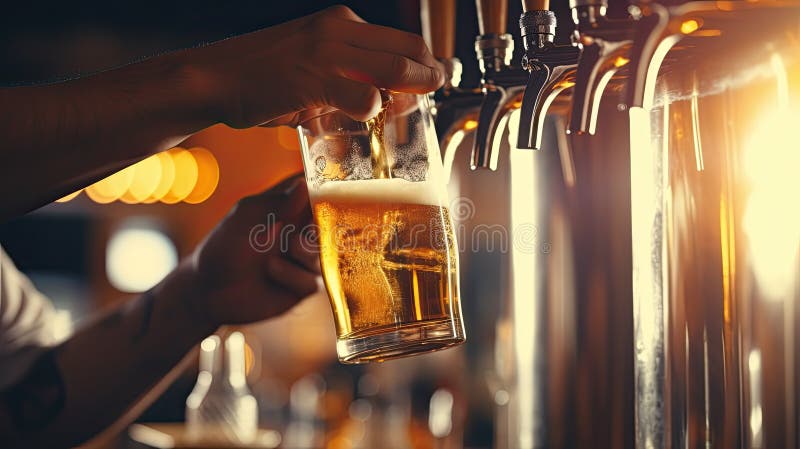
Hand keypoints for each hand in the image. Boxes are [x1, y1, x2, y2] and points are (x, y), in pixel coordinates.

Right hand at [181, 5, 444, 126]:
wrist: (212, 77)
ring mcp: (325, 54)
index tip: (430, 81)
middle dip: (430, 75)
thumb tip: (379, 104)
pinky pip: (361, 97)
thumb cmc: (259, 76)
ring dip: (412, 91)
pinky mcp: (311, 81)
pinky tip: (367, 117)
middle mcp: (337, 31)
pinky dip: (373, 111)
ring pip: (393, 69)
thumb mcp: (308, 64)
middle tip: (433, 93)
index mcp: (339, 23)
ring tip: (410, 108)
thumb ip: (343, 80)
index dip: (424, 62)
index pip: (400, 39)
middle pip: (408, 50)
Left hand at [182, 174, 321, 327]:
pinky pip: (314, 280)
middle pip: (335, 225)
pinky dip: (292, 276)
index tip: (326, 200)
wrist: (209, 289)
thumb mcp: (248, 217)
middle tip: (305, 232)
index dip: (330, 195)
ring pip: (326, 253)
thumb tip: (304, 183)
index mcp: (290, 206)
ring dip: (302, 254)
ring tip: (271, 260)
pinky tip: (271, 273)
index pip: (321, 193)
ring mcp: (305, 258)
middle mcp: (302, 230)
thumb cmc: (225, 245)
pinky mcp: (304, 285)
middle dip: (321, 229)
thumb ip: (279, 203)